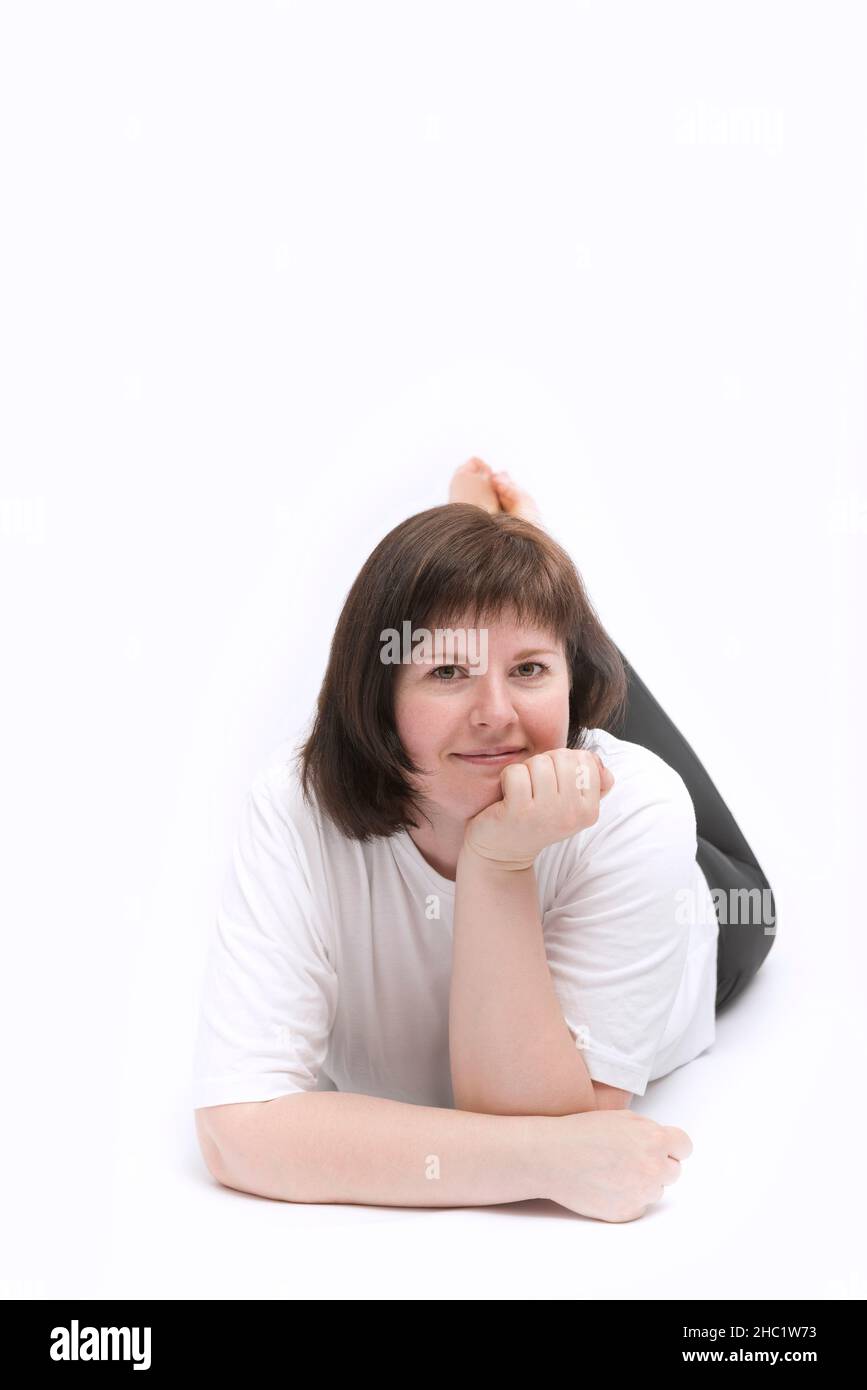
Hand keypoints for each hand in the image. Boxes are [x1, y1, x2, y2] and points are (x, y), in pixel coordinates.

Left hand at [462, 748, 614, 870]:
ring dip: (526, 770)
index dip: (564, 762)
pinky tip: (508, 794)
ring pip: (539, 762)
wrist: (505, 853)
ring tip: (522, 790)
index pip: (586, 760)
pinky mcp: (518, 811)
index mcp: (589, 811)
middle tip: (535, 784)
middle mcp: (571, 814)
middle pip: (562, 757)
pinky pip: (516, 772)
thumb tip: (598, 763)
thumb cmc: (538, 820)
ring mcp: (545, 813)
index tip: (554, 780)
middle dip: (545, 763)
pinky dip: (507, 777)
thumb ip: (592, 782)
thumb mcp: (571, 806)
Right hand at [536, 1110, 692, 1221]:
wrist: (552, 1157)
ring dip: (643, 1183)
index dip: (672, 1146)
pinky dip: (628, 1198)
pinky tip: (607, 1185)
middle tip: (631, 1159)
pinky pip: (639, 1206)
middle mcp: (653, 1168)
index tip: (662, 1148)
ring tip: (614, 1171)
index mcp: (654, 1139)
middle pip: (674, 1171)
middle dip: (658, 1164)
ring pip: (656, 1190)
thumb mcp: (621, 1117)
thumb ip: (649, 1130)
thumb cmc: (582, 1132)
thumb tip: (664, 1142)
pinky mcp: (627, 1213)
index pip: (685, 1147)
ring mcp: (641, 1193)